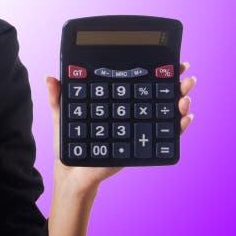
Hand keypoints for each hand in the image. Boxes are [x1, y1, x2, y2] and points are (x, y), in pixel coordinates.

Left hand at [44, 61, 196, 193]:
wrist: (73, 174)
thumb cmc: (70, 144)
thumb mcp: (63, 117)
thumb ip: (58, 97)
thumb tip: (49, 77)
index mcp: (114, 102)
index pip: (138, 82)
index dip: (155, 71)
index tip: (170, 60)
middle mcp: (130, 113)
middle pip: (157, 94)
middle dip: (176, 84)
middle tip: (185, 76)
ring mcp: (137, 129)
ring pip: (164, 113)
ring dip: (179, 103)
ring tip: (184, 97)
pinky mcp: (140, 146)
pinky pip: (164, 138)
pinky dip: (177, 128)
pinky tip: (184, 120)